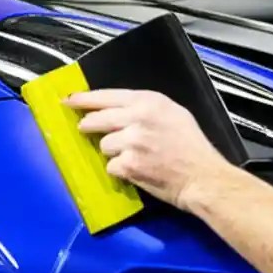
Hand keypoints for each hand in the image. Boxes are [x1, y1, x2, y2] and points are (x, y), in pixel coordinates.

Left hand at [64, 89, 233, 209]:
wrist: (203, 177)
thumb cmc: (192, 147)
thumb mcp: (174, 114)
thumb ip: (146, 108)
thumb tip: (117, 109)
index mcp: (150, 101)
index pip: (107, 95)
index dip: (84, 99)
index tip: (69, 100)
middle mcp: (139, 118)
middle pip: (97, 118)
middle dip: (88, 125)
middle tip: (84, 128)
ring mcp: (132, 142)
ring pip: (103, 145)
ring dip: (112, 153)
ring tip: (132, 157)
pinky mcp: (129, 164)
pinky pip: (111, 166)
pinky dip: (120, 171)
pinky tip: (135, 171)